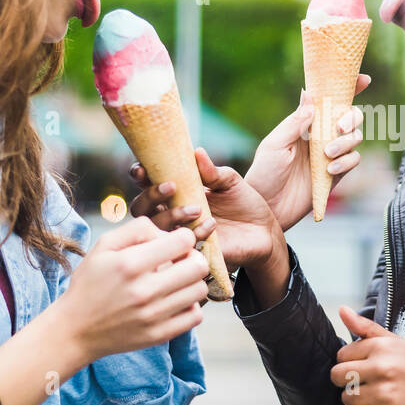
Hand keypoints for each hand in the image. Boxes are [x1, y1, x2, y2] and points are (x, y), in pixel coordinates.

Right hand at [54, 215, 208, 362]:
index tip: (174, 245)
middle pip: (199, 266)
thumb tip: (167, 232)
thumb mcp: (104, 246)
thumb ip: (137, 229)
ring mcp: (153, 316)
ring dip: (192, 282)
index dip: (183, 238)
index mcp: (130, 264)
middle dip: (193, 258)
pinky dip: (190, 306)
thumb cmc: (91, 282)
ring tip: (176, 282)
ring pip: (200, 290)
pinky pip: (196, 316)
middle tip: (180, 262)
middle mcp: (144, 290)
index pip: (184, 241)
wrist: (75, 330)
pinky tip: (174, 302)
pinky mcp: (159, 335)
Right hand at [129, 148, 282, 271]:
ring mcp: (180, 233)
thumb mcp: (230, 182)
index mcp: (177, 192)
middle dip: (150, 196)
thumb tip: (197, 152)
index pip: (147, 184)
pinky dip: (195, 233)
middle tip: (171, 187)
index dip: (140, 176)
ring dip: (172, 216)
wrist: (264, 231)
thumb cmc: (244, 203)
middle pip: (141, 208)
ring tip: (197, 208)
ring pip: (157, 228)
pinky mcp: (192, 251)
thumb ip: (212, 171)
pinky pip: (181, 245)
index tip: (142, 169)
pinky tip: (212, 225)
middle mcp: (172, 213)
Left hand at [245, 76, 370, 231]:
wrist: (268, 207)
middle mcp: (320, 136)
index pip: (329, 101)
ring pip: (355, 138)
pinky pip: (354, 160)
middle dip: (351, 118)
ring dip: (345, 142)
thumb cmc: (265, 173)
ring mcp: (330, 154)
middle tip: (339, 126)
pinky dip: (346, 161)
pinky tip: (330, 169)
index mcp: (305, 123)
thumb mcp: (274, 144)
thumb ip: (294, 122)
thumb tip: (310, 96)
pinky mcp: (336, 173)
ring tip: (326, 153)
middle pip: (350, 117)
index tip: (363, 79)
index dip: (348, 88)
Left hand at [329, 306, 404, 404]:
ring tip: (378, 399)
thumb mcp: (401, 343)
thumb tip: (342, 311)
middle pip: (337, 376)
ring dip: (356, 402)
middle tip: (370, 386)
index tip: (369, 370)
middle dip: (348, 382)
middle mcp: (382, 367)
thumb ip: (368, 329)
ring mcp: (385, 394)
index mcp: (382, 346)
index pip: (341, 355)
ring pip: (345, 399)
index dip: (352, 364)